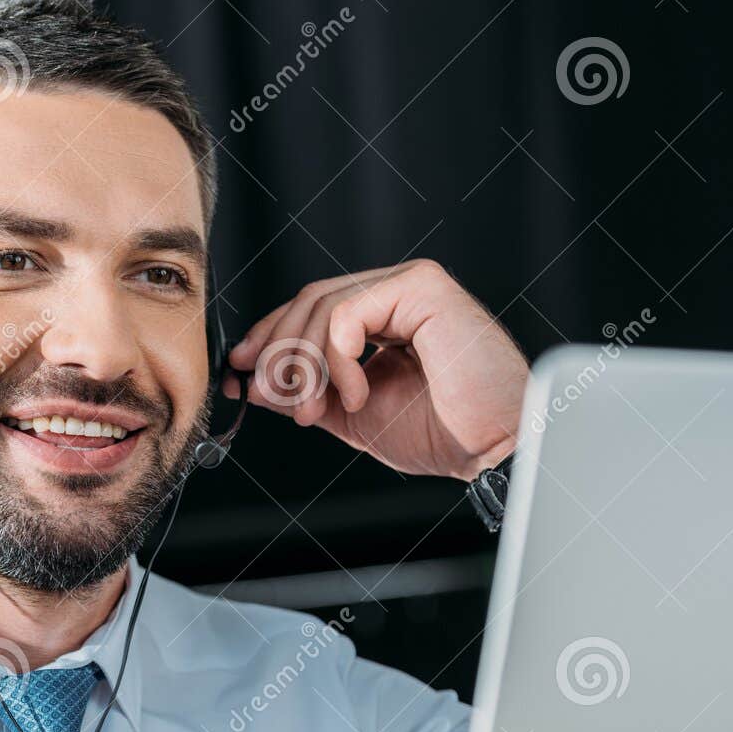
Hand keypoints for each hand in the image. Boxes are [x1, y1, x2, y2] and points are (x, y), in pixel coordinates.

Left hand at [224, 260, 527, 480]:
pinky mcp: (422, 286)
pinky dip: (335, 359)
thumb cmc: (442, 433)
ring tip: (315, 410)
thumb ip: (307, 392)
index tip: (240, 370)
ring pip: (322, 304)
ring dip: (304, 364)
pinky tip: (356, 393)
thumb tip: (255, 382)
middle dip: (278, 351)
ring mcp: (410, 283)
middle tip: (269, 395)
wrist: (491, 448)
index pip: (312, 309)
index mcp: (385, 317)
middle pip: (309, 300)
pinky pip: (347, 313)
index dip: (270, 336)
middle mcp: (397, 292)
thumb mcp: (352, 414)